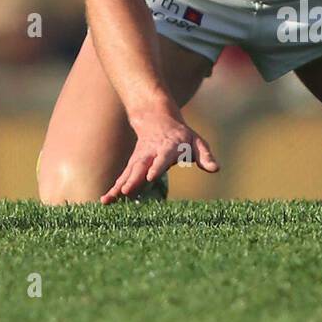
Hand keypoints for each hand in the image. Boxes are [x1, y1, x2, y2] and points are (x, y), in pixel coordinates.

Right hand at [101, 108, 218, 202]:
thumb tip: (215, 168)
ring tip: (108, 200)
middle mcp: (150, 154)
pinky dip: (114, 189)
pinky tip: (105, 201)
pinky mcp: (132, 166)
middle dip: (132, 179)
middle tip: (125, 192)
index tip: (149, 177)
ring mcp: (138, 160)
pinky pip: (122, 178)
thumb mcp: (197, 142)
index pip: (161, 158)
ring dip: (118, 186)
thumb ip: (205, 155)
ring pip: (127, 173)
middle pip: (139, 167)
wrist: (157, 119)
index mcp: (167, 147)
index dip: (156, 167)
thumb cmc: (182, 136)